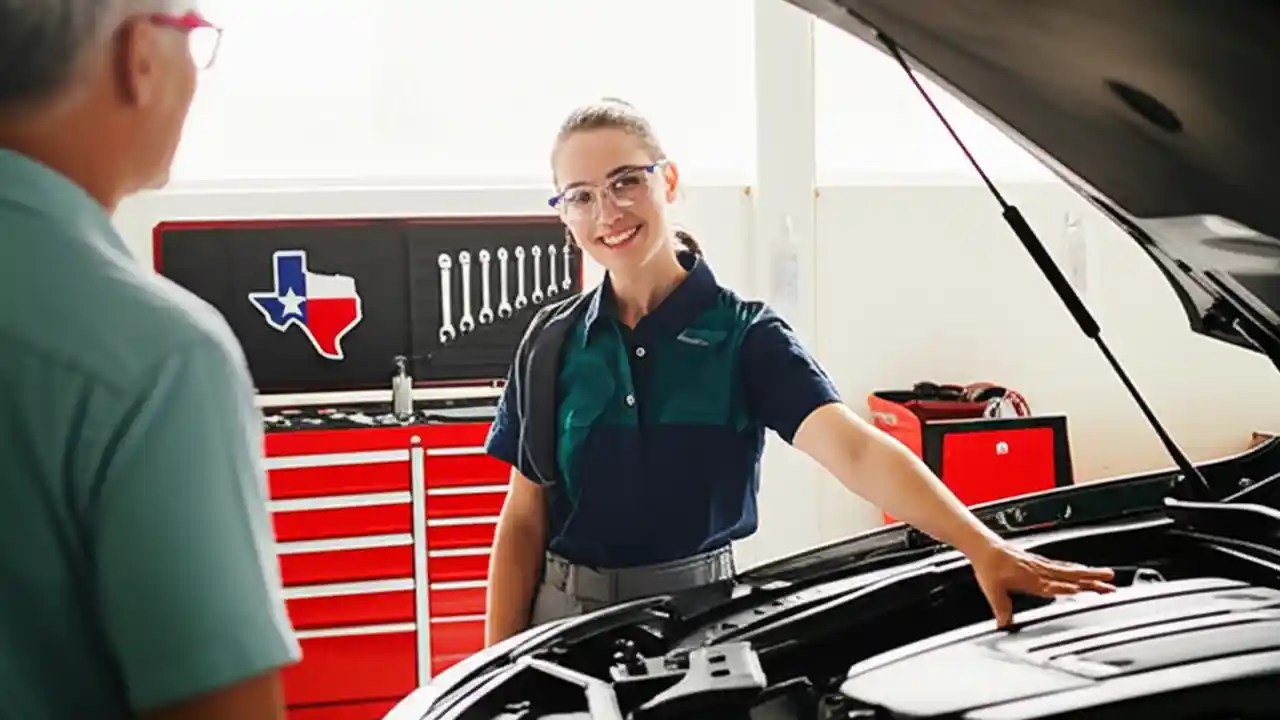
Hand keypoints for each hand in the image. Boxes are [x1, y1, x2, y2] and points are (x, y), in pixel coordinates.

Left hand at [969, 540, 1116, 627]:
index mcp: (1030, 579)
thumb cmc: (988, 567)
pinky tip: (1083, 569)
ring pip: (1070, 569)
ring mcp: (1041, 565)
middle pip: (1070, 576)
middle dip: (1091, 580)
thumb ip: (1001, 610)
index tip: (1085, 591)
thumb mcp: (992, 591)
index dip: (1068, 589)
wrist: (983, 547)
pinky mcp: (1039, 561)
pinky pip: (1062, 565)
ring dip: (1089, 573)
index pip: (1054, 585)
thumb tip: (1004, 627)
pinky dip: (1076, 568)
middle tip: (1112, 584)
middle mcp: (1039, 571)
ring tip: (1108, 576)